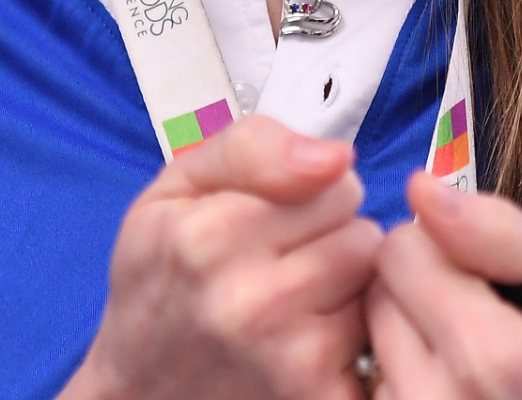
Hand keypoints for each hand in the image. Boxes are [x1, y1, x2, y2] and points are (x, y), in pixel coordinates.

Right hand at [60, 115, 384, 399]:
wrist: (141, 390)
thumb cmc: (160, 284)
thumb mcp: (175, 190)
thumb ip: (254, 147)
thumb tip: (336, 156)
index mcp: (208, 238)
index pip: (336, 181)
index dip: (312, 194)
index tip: (272, 219)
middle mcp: (247, 301)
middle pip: (362, 233)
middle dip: (333, 240)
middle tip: (280, 266)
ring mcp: (286, 356)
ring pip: (374, 284)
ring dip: (347, 289)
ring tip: (294, 303)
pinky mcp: (315, 394)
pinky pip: (379, 336)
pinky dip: (356, 336)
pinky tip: (310, 340)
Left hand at [364, 171, 521, 399]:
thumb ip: (501, 233)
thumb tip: (421, 186)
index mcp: (485, 355)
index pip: (402, 249)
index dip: (440, 249)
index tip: (478, 277)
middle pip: (377, 291)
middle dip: (417, 291)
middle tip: (469, 320)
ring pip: (365, 335)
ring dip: (402, 334)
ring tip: (455, 358)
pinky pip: (363, 383)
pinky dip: (394, 376)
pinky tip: (439, 391)